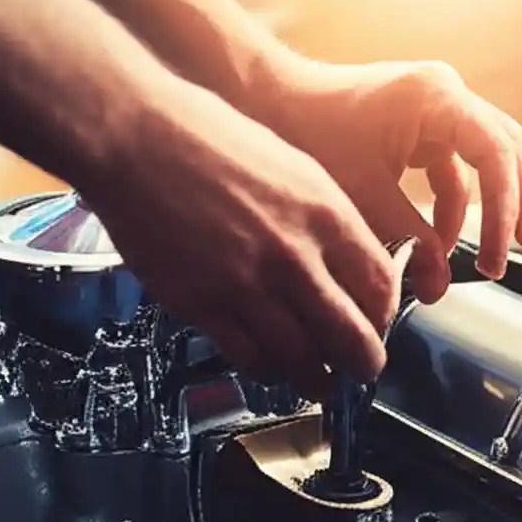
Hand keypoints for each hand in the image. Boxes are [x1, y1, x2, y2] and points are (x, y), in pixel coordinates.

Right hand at [75, 79, 397, 398]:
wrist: (137, 138)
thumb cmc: (210, 139)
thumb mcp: (294, 166)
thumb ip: (325, 218)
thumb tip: (348, 261)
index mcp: (325, 214)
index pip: (379, 287)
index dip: (384, 316)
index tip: (378, 323)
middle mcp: (293, 256)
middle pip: (351, 336)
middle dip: (364, 364)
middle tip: (363, 370)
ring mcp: (246, 285)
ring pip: (301, 358)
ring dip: (316, 379)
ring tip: (320, 382)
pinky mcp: (202, 305)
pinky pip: (249, 357)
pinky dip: (266, 371)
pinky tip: (270, 367)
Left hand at [258, 59, 521, 302]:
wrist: (267, 102)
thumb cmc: (309, 132)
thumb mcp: (363, 194)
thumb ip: (409, 241)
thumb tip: (439, 287)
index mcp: (437, 97)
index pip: (496, 152)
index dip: (505, 206)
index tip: (500, 251)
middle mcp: (445, 95)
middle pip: (504, 150)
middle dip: (514, 202)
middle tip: (520, 247)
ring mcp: (434, 109)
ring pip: (483, 161)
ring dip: (483, 209)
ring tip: (480, 259)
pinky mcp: (419, 127)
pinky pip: (453, 168)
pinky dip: (452, 206)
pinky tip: (441, 243)